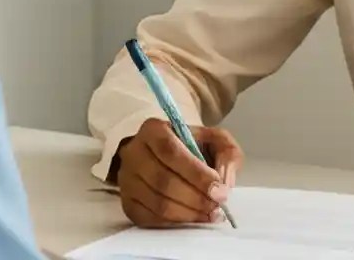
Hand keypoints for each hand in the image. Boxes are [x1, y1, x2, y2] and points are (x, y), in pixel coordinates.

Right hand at [113, 119, 244, 227]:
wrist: (164, 157)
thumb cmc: (191, 147)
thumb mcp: (214, 139)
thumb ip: (226, 153)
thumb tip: (223, 182)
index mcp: (154, 130)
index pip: (172, 153)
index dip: (197, 175)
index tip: (220, 191)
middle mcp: (134, 153)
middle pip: (164, 181)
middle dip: (196, 198)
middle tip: (217, 206)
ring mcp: (127, 180)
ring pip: (157, 203)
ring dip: (188, 214)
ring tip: (209, 215)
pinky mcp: (127, 202)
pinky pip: (149, 219)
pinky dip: (174, 223)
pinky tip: (192, 220)